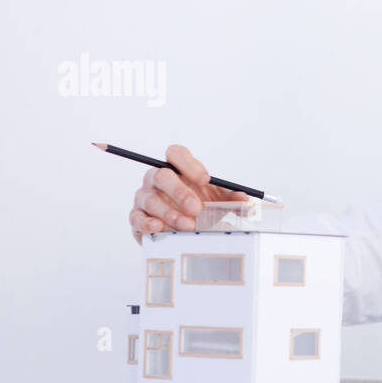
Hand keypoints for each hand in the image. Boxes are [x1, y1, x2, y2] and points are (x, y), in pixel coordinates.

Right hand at [129, 144, 249, 243]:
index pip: (176, 154)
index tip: (205, 178)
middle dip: (179, 192)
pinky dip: (146, 223)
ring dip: (169, 213)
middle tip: (196, 208)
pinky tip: (159, 227)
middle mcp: (157, 179)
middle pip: (161, 175)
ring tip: (188, 225)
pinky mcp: (137, 217)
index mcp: (176, 169)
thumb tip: (245, 202)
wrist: (184, 229)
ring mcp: (145, 197)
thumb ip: (233, 199)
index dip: (189, 164)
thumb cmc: (199, 207)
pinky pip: (136, 217)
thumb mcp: (218, 200)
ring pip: (150, 199)